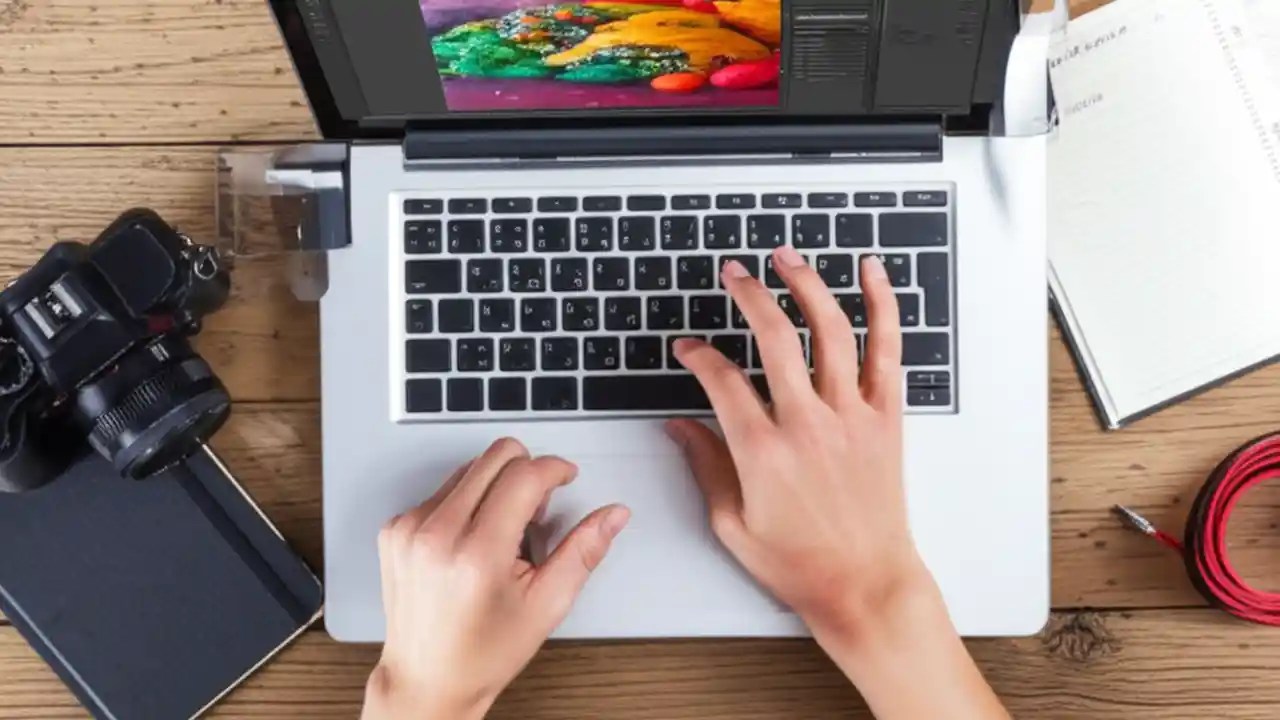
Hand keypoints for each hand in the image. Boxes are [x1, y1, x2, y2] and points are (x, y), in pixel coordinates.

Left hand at [362, 439, 629, 719]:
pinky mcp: (394, 527)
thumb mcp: (546, 605)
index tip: (566, 476)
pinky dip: (466, 503)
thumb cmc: (483, 652)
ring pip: (469, 468)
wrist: (427, 678)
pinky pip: (443, 490)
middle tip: (535, 511)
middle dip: (527, 471)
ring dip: (496, 486)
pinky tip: (472, 541)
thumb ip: (583, 551)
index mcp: (477, 554)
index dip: (554, 469)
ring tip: (502, 533)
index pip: (524, 475)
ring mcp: (410, 528)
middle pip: (495, 457)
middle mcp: (437, 534)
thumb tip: (613, 515)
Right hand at [668, 248, 922, 633]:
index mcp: (763, 452)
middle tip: (733, 274)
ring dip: (805, 285)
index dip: (698, 355)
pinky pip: (886, 349)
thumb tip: (680, 427)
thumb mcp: (732, 525)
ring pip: (829, 330)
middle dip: (747, 295)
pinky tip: (870, 272)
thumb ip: (705, 466)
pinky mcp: (886, 418)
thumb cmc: (802, 564)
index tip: (689, 347)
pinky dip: (882, 305)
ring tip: (787, 257)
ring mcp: (851, 417)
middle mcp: (808, 425)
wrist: (866, 584)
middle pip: (772, 338)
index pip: (720, 380)